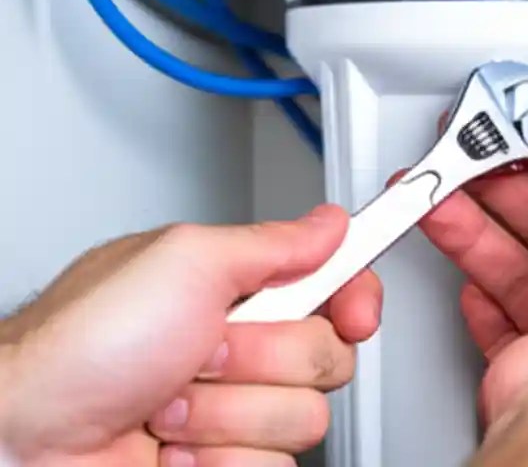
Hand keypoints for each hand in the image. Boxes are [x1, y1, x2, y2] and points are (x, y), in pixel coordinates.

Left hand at [0, 206, 382, 466]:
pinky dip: (215, 460)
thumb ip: (272, 241)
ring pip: (303, 419)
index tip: (355, 312)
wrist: (26, 434)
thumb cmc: (80, 344)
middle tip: (201, 352)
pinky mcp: (226, 463)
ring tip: (167, 402)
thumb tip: (330, 223)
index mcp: (238, 289)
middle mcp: (243, 348)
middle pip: (328, 356)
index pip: (337, 284)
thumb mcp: (182, 261)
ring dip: (227, 415)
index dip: (357, 298)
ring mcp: (234, 410)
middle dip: (261, 359)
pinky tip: (169, 446)